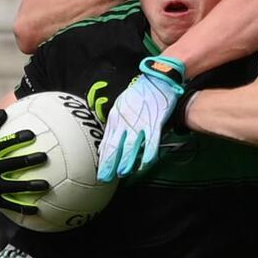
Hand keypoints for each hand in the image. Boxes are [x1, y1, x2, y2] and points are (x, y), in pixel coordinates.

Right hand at [0, 108, 49, 213]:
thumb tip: (3, 110)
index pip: (3, 145)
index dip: (17, 139)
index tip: (32, 135)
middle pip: (11, 164)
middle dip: (28, 161)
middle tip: (44, 157)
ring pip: (13, 186)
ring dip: (30, 186)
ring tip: (46, 185)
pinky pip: (9, 204)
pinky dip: (23, 208)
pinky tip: (38, 210)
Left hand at [96, 56, 185, 180]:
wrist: (157, 79)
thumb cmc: (139, 94)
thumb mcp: (121, 107)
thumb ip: (116, 124)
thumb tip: (108, 142)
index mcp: (116, 118)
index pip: (107, 141)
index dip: (103, 158)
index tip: (100, 170)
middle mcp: (125, 122)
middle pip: (116, 146)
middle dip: (110, 164)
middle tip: (105, 178)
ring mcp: (140, 122)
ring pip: (131, 146)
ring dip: (126, 161)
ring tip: (122, 173)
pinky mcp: (154, 122)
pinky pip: (150, 141)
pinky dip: (148, 154)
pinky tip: (144, 164)